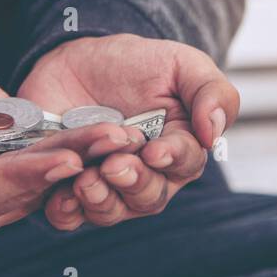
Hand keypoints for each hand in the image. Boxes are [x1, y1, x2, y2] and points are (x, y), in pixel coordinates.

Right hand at [0, 54, 142, 241]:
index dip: (26, 174)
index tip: (67, 159)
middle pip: (24, 188)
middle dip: (71, 162)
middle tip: (114, 141)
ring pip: (43, 182)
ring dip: (84, 158)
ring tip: (120, 134)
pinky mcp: (13, 187)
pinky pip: (48, 172)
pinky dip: (79, 153)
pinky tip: (110, 137)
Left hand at [16, 35, 239, 230]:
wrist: (80, 60)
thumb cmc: (138, 63)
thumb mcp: (181, 63)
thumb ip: (211, 92)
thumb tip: (214, 135)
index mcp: (179, 148)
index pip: (185, 164)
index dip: (172, 160)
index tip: (155, 151)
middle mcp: (147, 175)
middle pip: (150, 197)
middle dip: (134, 183)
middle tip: (115, 164)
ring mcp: (107, 185)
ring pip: (112, 212)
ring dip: (101, 201)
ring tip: (86, 179)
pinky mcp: (68, 188)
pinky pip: (69, 216)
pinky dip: (66, 212)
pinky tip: (63, 195)